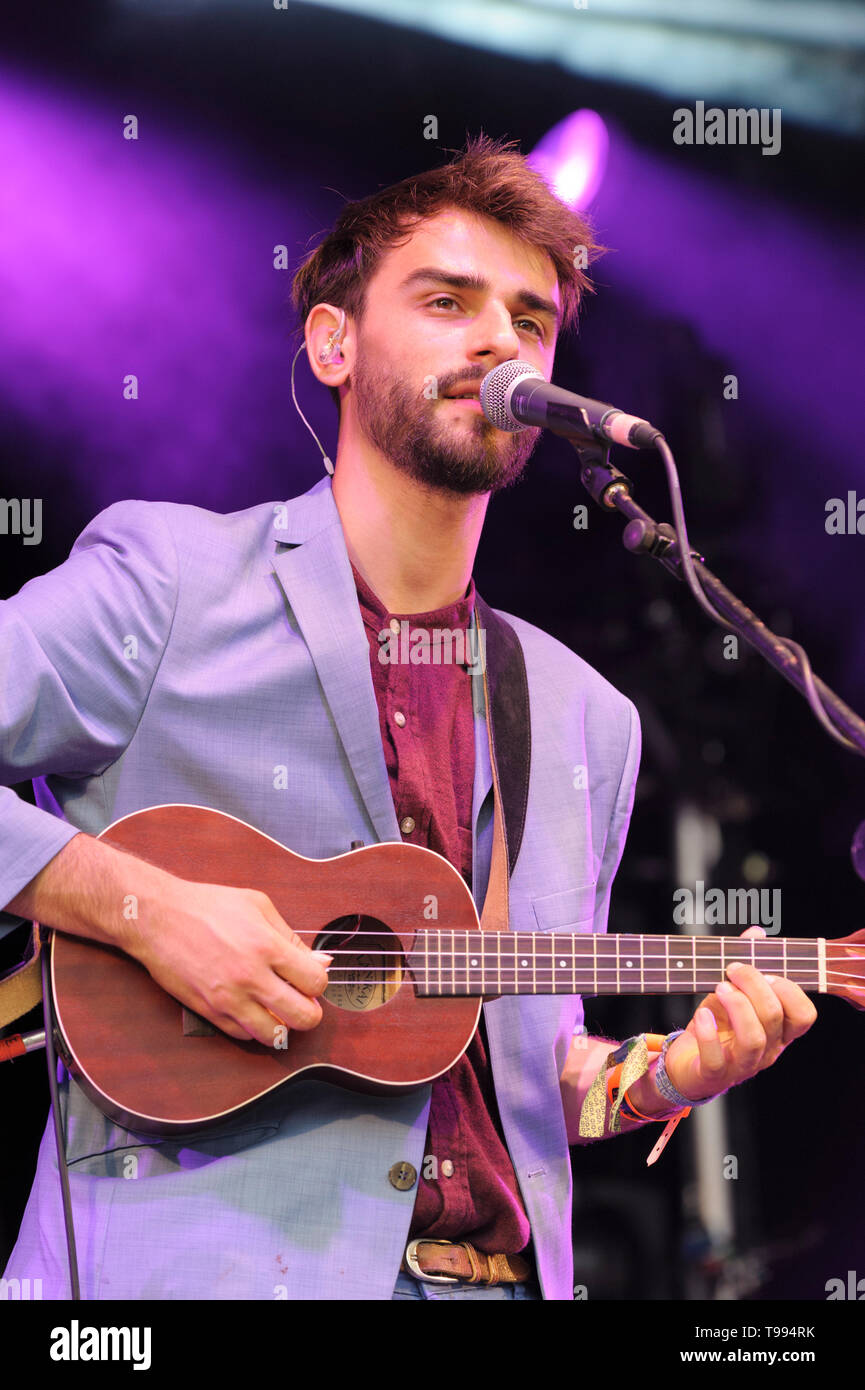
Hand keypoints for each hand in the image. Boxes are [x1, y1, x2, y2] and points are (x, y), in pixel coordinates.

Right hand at [127, 878, 331, 1045]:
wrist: (158, 917)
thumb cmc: (208, 906)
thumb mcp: (258, 906)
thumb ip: (291, 937)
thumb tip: (321, 961)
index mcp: (267, 946)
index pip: (315, 982)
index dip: (319, 983)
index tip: (311, 978)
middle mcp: (250, 976)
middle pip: (302, 1017)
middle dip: (311, 1012)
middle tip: (304, 1001)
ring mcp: (228, 998)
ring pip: (274, 1035)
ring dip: (283, 1026)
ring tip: (279, 1009)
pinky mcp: (209, 1012)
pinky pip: (244, 1036)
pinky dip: (256, 1029)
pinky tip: (255, 1011)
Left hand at [664, 925, 817, 1102]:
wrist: (686, 1064)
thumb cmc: (717, 1027)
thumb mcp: (731, 994)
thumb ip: (747, 966)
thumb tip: (756, 933)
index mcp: (778, 1031)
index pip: (804, 1015)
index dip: (788, 989)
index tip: (764, 970)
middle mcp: (767, 1050)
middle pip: (774, 1017)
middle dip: (754, 985)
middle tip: (732, 968)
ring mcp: (742, 1065)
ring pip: (753, 1038)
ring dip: (737, 1006)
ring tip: (719, 987)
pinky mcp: (714, 1074)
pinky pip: (716, 1058)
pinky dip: (708, 1033)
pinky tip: (702, 1014)